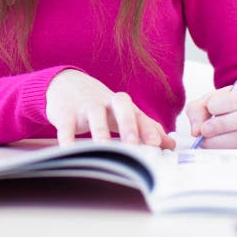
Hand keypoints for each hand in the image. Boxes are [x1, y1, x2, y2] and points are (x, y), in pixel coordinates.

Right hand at [46, 69, 174, 148]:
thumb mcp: (122, 113)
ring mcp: (86, 106)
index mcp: (123, 105)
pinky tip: (68, 152)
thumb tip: (171, 144)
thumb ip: (145, 128)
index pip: (139, 115)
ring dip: (100, 132)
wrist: (66, 85)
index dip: (149, 129)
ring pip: (95, 116)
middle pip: (121, 106)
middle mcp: (107, 102)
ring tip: (103, 150)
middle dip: (128, 125)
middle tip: (133, 145)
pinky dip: (67, 139)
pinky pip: (66, 125)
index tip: (157, 144)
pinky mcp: (66, 113)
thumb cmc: (100, 104)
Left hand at [185, 80, 236, 148]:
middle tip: (204, 129)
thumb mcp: (213, 98)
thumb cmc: (230, 102)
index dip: (221, 105)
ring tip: (206, 138)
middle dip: (222, 125)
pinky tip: (214, 144)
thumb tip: (196, 130)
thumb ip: (199, 108)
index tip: (209, 108)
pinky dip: (225, 149)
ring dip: (221, 140)